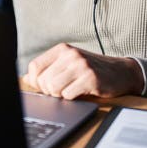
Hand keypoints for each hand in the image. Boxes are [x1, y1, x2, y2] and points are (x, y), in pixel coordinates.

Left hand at [22, 43, 143, 99]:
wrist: (121, 71)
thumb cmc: (92, 69)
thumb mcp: (69, 63)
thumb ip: (49, 69)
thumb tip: (26, 79)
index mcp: (62, 49)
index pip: (35, 67)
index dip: (36, 82)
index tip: (44, 87)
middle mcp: (70, 55)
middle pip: (43, 81)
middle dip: (50, 91)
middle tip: (63, 89)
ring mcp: (80, 65)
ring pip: (54, 89)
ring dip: (61, 95)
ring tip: (72, 89)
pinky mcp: (90, 78)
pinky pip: (68, 95)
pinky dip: (73, 98)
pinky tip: (82, 91)